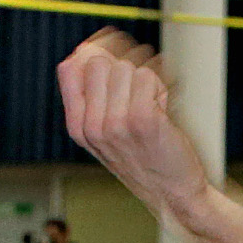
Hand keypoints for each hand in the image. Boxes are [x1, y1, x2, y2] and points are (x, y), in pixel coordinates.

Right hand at [59, 30, 210, 218]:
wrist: (174, 195)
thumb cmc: (146, 159)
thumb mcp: (107, 134)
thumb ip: (94, 97)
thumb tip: (89, 48)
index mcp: (77, 127)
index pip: (69, 69)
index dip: (92, 52)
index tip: (114, 53)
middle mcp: (92, 126)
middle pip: (99, 63)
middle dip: (124, 69)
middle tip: (141, 93)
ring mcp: (115, 123)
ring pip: (126, 68)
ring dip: (147, 80)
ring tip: (155, 106)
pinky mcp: (142, 120)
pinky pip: (147, 77)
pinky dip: (161, 87)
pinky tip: (164, 109)